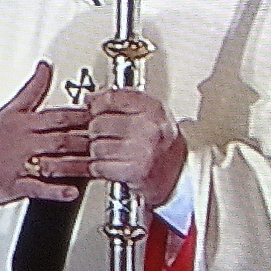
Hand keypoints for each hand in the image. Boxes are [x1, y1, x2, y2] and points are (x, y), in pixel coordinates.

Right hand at [0, 61, 88, 205]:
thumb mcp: (10, 110)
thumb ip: (33, 90)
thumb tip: (45, 66)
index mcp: (23, 122)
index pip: (57, 117)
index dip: (81, 116)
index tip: (101, 117)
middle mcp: (22, 142)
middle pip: (59, 140)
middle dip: (85, 140)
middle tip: (107, 142)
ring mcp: (18, 164)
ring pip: (52, 163)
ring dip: (75, 164)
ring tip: (97, 165)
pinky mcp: (14, 185)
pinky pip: (37, 188)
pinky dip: (55, 191)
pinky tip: (72, 192)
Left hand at [85, 88, 185, 206]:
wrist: (180, 173)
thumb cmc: (160, 142)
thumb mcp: (148, 113)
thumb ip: (120, 101)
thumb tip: (90, 98)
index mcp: (153, 109)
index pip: (112, 98)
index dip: (97, 104)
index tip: (95, 108)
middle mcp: (149, 128)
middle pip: (99, 123)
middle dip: (96, 131)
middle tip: (105, 135)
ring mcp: (143, 151)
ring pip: (96, 146)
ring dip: (98, 151)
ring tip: (111, 152)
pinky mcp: (136, 172)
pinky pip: (99, 166)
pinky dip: (100, 167)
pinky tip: (111, 164)